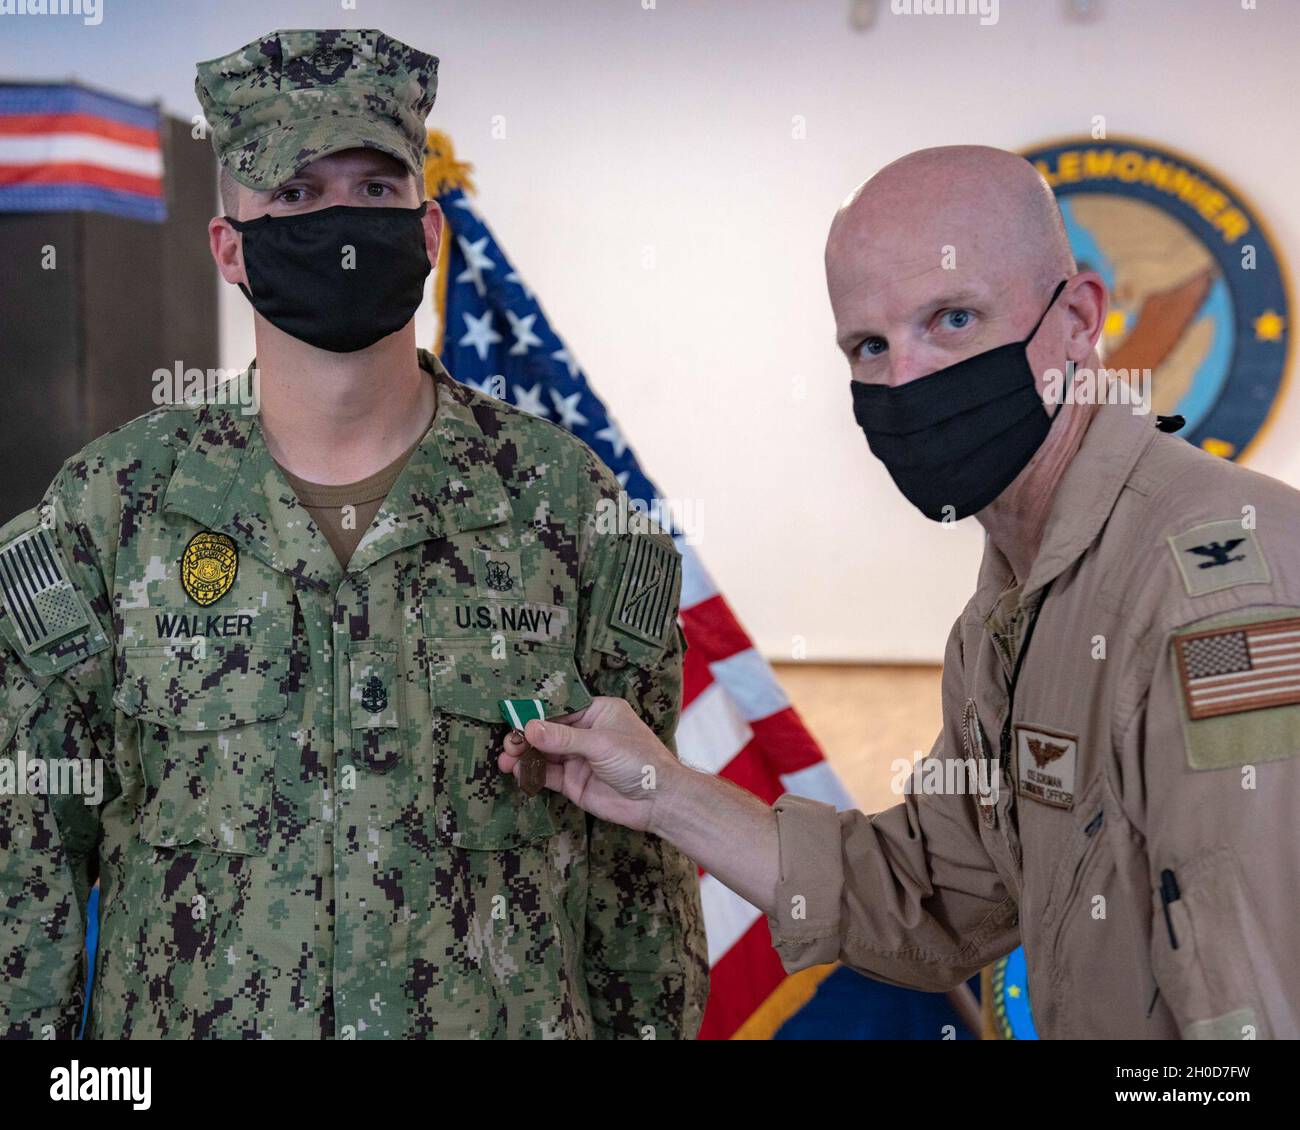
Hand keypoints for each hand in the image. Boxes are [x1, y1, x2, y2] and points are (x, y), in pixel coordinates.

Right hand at [496, 696, 681, 832]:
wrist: (659, 802)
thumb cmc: (641, 762)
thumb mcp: (600, 743)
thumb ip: (562, 738)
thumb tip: (529, 728)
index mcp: (598, 712)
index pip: (560, 708)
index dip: (535, 714)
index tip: (512, 718)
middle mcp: (587, 733)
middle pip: (548, 731)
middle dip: (526, 737)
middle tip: (508, 743)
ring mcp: (579, 758)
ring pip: (544, 754)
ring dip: (524, 756)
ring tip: (505, 760)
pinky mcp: (574, 782)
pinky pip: (547, 775)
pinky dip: (531, 773)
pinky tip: (518, 772)